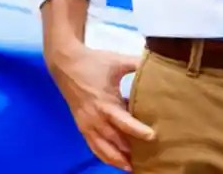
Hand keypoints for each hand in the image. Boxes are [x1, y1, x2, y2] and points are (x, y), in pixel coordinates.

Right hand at [47, 43, 155, 170]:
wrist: (65, 64)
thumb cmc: (93, 62)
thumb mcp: (117, 61)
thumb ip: (137, 64)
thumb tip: (157, 65)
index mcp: (105, 103)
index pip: (123, 121)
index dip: (138, 130)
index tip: (152, 136)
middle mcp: (95, 117)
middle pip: (114, 141)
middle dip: (129, 152)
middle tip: (147, 160)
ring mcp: (87, 124)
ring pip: (102, 148)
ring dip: (116, 159)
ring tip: (131, 168)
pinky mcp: (81, 125)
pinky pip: (92, 146)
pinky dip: (103, 156)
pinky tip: (114, 161)